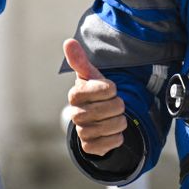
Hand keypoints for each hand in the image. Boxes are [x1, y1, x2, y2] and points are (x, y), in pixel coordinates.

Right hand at [64, 38, 127, 155]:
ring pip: (115, 126)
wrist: (92, 119)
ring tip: (113, 117)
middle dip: (119, 105)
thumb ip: (80, 60)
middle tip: (113, 104)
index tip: (107, 89)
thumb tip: (68, 41)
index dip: (112, 89)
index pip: (107, 89)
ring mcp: (81, 132)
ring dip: (120, 121)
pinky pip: (112, 142)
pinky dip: (117, 137)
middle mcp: (75, 114)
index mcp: (76, 94)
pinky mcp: (89, 147)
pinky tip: (110, 132)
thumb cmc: (92, 93)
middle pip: (113, 108)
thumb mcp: (89, 76)